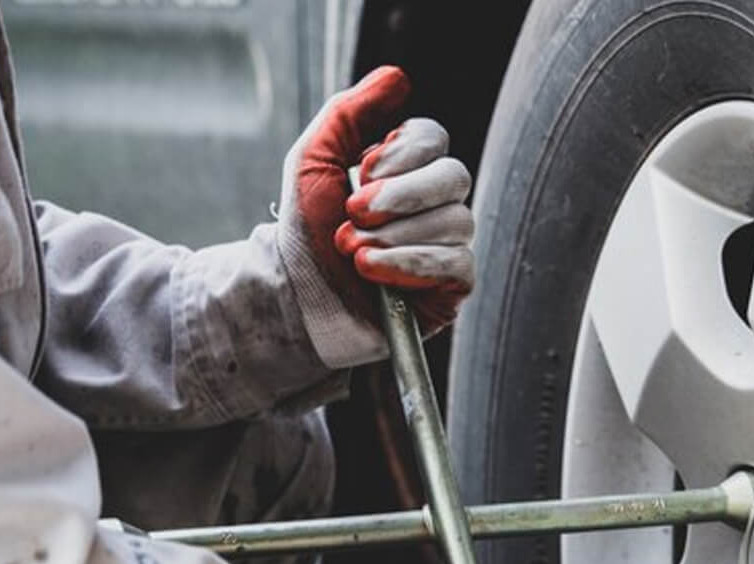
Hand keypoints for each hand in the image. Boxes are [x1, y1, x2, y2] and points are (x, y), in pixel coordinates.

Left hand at [279, 65, 474, 341]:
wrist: (296, 297)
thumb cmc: (305, 232)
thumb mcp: (314, 160)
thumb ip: (350, 112)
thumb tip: (397, 77)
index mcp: (407, 169)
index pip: (434, 139)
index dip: (401, 153)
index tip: (361, 172)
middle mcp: (434, 204)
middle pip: (454, 176)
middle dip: (400, 195)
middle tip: (354, 213)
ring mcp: (447, 244)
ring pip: (456, 221)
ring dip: (394, 236)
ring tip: (352, 252)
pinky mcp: (451, 287)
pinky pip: (458, 265)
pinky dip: (411, 264)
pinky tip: (373, 271)